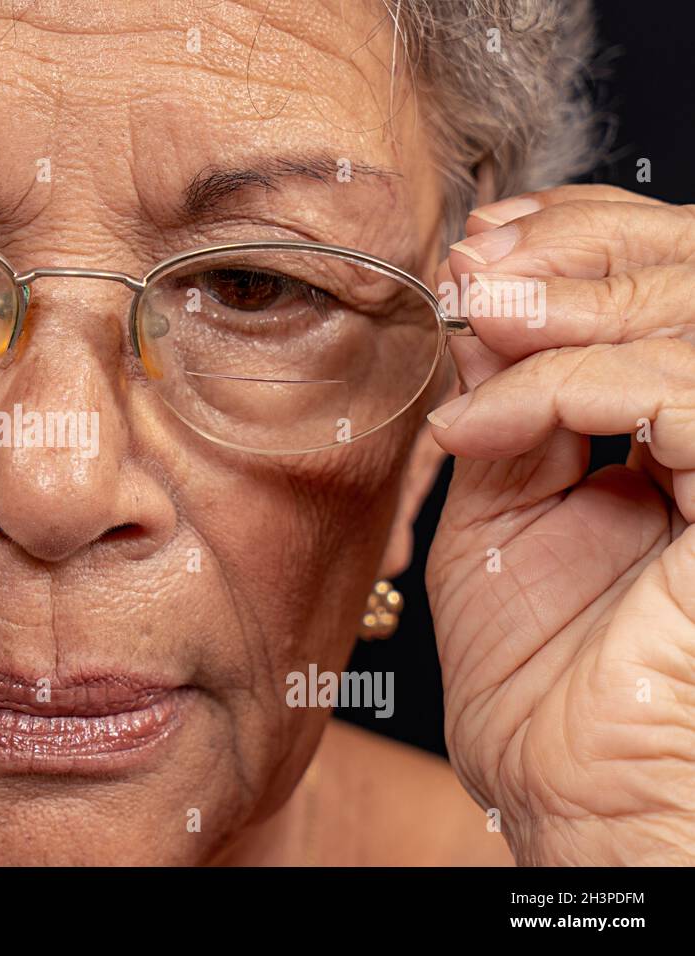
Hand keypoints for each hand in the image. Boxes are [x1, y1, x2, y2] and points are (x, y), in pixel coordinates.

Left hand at [425, 184, 694, 863]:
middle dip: (576, 250)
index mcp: (683, 443)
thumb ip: (507, 414)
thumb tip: (479, 306)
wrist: (571, 798)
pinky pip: (681, 396)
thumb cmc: (542, 684)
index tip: (479, 243)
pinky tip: (479, 425)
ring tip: (472, 314)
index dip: (584, 244)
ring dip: (568, 301)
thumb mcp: (501, 518)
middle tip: (470, 264)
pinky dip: (566, 387)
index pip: (667, 293)